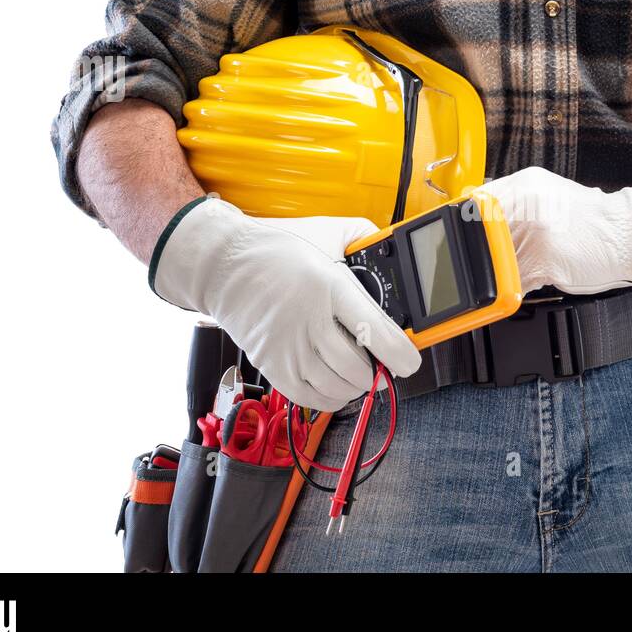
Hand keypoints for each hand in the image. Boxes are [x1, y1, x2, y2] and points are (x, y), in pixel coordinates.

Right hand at [150, 197, 420, 410]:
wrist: (221, 264)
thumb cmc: (274, 249)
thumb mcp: (323, 233)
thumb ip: (361, 236)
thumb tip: (389, 243)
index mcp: (327, 284)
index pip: (372, 328)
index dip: (398, 353)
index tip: (410, 361)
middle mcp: (307, 320)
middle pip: (356, 366)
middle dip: (379, 374)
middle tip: (386, 368)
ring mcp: (287, 346)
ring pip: (336, 386)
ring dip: (357, 387)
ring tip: (363, 376)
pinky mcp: (271, 364)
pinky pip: (309, 397)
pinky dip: (331, 399)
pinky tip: (339, 387)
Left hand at [478, 167, 631, 294]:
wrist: (629, 233)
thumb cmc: (590, 220)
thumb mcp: (547, 197)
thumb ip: (513, 205)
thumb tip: (478, 221)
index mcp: (525, 184)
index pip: (476, 204)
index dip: (464, 227)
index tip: (458, 241)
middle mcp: (528, 203)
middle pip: (482, 234)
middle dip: (478, 255)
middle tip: (475, 266)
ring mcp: (536, 231)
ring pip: (497, 259)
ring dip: (495, 274)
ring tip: (502, 278)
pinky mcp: (546, 258)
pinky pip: (516, 279)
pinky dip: (512, 288)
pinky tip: (517, 288)